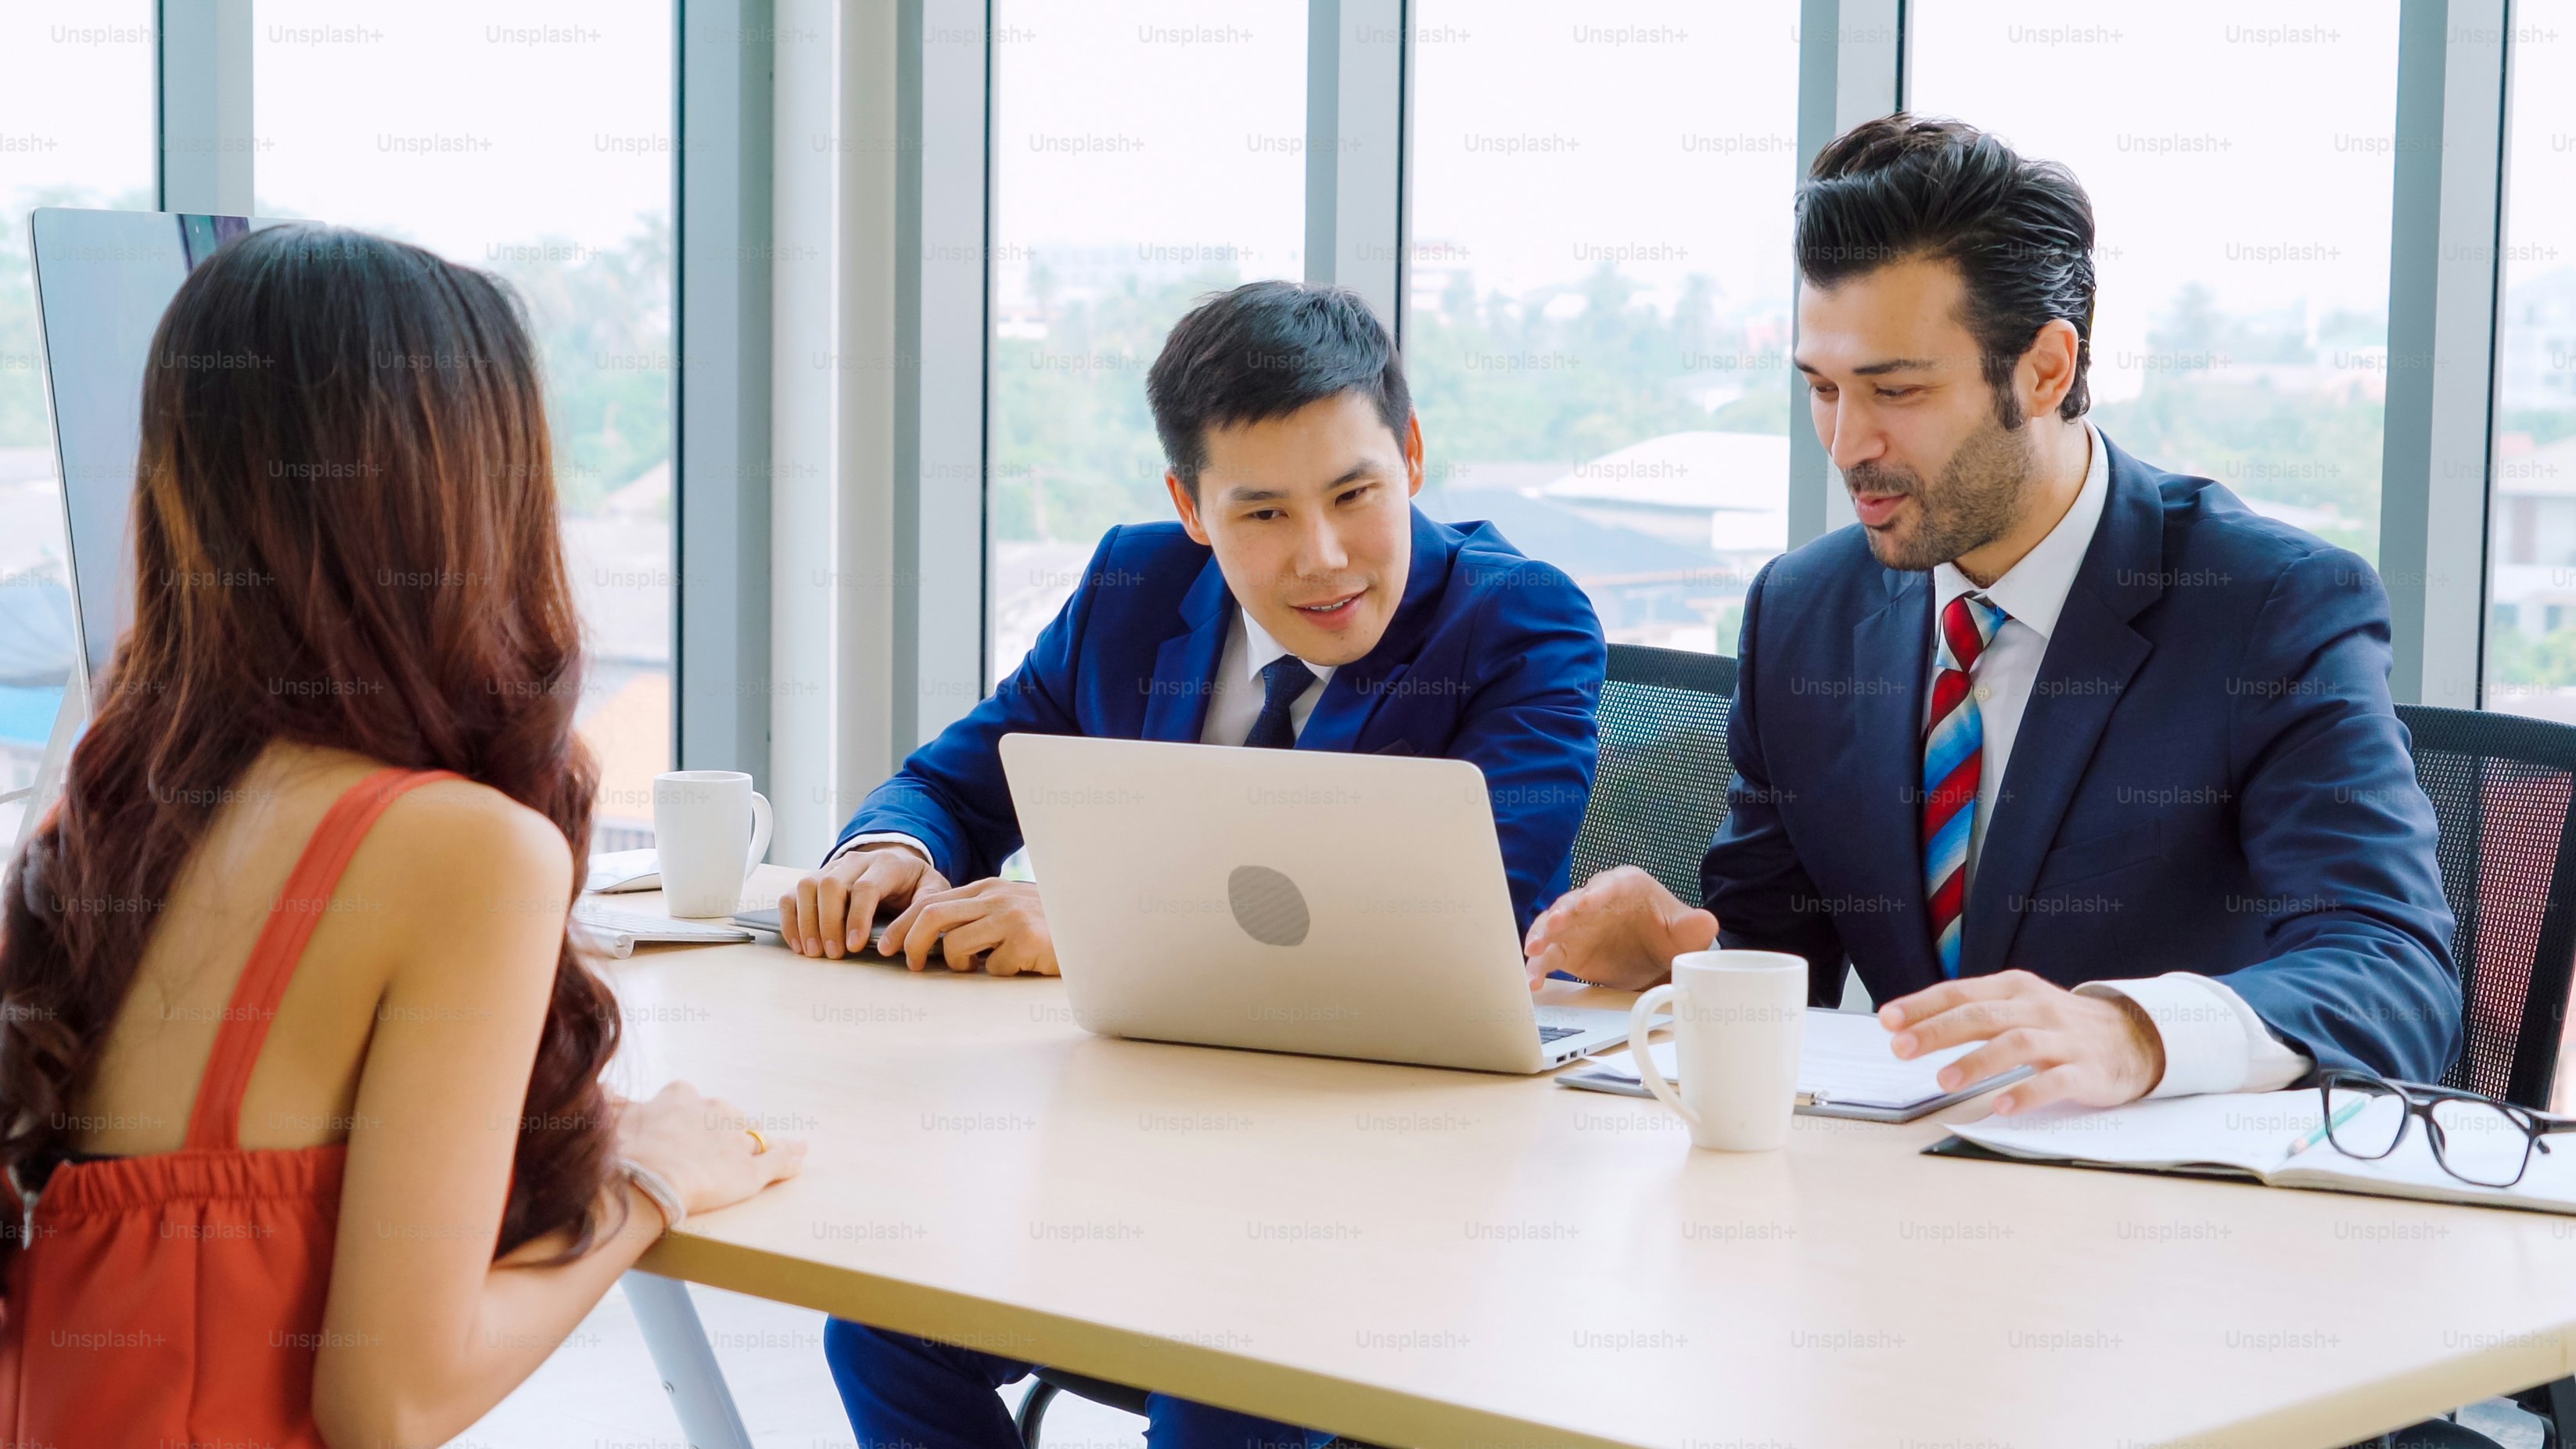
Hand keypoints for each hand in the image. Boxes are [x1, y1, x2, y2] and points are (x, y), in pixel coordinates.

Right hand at [615, 1081, 805, 1218]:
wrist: (644, 1180)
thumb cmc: (620, 1149)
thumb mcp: (608, 1115)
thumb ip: (607, 1099)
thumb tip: (600, 1086)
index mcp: (681, 1097)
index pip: (689, 1101)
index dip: (685, 1118)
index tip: (677, 1132)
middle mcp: (714, 1112)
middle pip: (725, 1118)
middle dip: (720, 1133)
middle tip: (709, 1154)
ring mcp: (736, 1140)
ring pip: (755, 1136)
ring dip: (762, 1142)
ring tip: (772, 1148)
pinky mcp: (752, 1170)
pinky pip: (779, 1159)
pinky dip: (791, 1157)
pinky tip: (800, 1156)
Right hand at [784, 844, 947, 958]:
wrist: (899, 863)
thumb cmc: (914, 883)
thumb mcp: (932, 890)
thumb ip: (924, 909)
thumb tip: (902, 939)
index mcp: (887, 864)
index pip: (866, 887)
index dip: (858, 918)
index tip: (854, 946)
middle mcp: (855, 861)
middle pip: (831, 884)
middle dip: (828, 922)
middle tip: (833, 954)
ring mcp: (832, 868)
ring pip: (807, 885)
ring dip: (807, 921)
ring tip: (814, 952)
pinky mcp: (815, 879)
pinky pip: (792, 893)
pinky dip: (791, 918)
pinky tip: (799, 943)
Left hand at [880, 878, 1058, 976]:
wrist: (1091, 927)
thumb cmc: (1046, 925)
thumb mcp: (1007, 910)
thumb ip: (976, 915)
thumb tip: (931, 939)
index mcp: (986, 889)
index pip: (930, 901)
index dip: (903, 925)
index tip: (889, 948)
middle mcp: (995, 897)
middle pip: (932, 917)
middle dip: (912, 944)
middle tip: (913, 966)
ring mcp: (1011, 917)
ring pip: (957, 946)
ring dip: (961, 965)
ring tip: (983, 966)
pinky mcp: (1027, 940)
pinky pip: (993, 967)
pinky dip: (1000, 973)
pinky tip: (1020, 966)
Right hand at [1521, 866, 1717, 991]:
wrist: (1658, 958)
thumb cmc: (1668, 934)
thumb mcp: (1685, 932)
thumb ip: (1693, 927)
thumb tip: (1705, 922)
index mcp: (1625, 886)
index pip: (1609, 885)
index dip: (1596, 894)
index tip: (1586, 904)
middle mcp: (1595, 901)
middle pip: (1573, 903)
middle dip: (1561, 914)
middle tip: (1554, 925)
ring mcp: (1577, 926)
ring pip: (1553, 926)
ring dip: (1541, 937)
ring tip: (1532, 952)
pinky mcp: (1567, 950)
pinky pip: (1549, 956)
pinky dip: (1538, 967)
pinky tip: (1533, 981)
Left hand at [1880, 970, 2165, 1115]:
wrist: (2134, 1037)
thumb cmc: (2060, 1025)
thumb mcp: (2018, 1006)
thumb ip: (1973, 1013)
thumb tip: (1911, 1026)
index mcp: (2014, 989)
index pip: (1960, 993)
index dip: (1922, 1005)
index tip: (1887, 1020)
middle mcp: (2036, 1009)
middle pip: (1981, 1016)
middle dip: (1937, 1031)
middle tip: (1901, 1048)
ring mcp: (2063, 1039)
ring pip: (2016, 1044)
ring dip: (1977, 1062)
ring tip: (1944, 1081)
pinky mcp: (2086, 1070)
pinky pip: (2055, 1081)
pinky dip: (2027, 1093)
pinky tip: (2002, 1106)